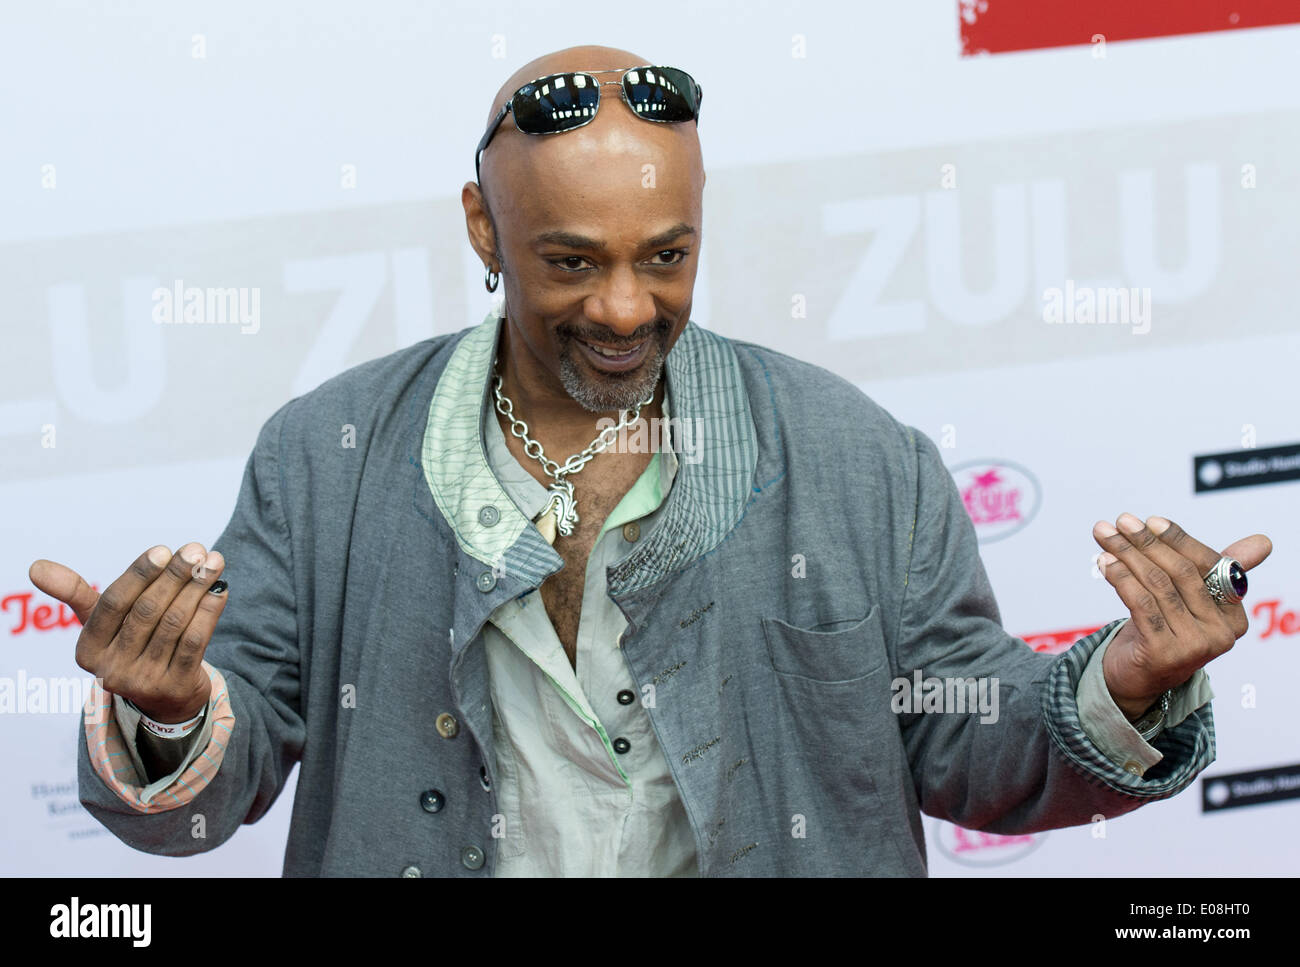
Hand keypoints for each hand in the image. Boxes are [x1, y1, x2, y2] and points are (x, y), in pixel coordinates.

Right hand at [28, 544, 226, 722]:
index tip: (163, 550)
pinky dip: (209, 611)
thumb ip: (75, 593)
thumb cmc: (130, 645)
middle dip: (174, 576)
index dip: (139, 575)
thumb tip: (36, 566)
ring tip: (214, 562)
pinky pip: (195, 641)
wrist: (165, 698)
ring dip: (197, 588)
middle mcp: (112, 669)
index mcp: (88, 650)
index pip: (113, 604)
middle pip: (147, 611)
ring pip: (174, 623)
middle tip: (195, 550)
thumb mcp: (101, 624)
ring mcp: (145, 681)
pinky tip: (221, 589)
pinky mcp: (176, 686)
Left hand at [1093, 514, 1271, 720]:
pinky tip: (1104, 563)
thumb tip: (1263, 541)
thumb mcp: (1190, 599)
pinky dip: (1120, 578)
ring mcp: (1194, 646)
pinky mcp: (1164, 653)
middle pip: (1182, 573)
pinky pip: (1140, 603)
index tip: (1151, 521)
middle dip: (1147, 543)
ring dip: (1126, 555)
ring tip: (1105, 537)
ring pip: (1158, 585)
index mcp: (1234, 615)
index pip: (1210, 565)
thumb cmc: (1164, 630)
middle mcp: (1221, 633)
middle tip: (1121, 522)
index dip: (1179, 540)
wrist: (1136, 678)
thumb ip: (1215, 569)